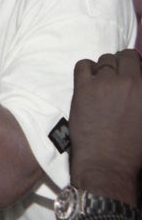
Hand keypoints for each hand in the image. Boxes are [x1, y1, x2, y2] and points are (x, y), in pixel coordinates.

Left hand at [69, 49, 141, 206]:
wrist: (108, 162)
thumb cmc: (134, 148)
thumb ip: (141, 95)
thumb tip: (136, 87)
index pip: (138, 59)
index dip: (133, 67)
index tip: (128, 76)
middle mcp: (131, 80)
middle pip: (124, 57)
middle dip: (120, 66)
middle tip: (114, 80)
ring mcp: (106, 83)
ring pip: (104, 60)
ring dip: (103, 69)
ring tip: (101, 84)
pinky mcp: (84, 88)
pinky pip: (82, 65)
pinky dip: (86, 70)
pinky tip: (87, 82)